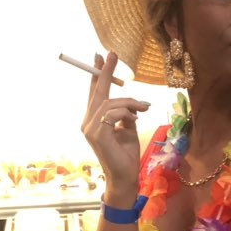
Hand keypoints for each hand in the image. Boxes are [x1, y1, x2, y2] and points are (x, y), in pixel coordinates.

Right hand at [81, 52, 149, 201]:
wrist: (125, 177)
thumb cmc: (126, 155)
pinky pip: (113, 112)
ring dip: (130, 102)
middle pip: (96, 91)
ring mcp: (89, 128)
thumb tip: (132, 104)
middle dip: (105, 71)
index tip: (101, 57)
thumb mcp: (128, 129)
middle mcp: (87, 122)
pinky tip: (136, 117)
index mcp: (93, 120)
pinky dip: (127, 112)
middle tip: (112, 53)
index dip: (98, 75)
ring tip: (143, 108)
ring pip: (109, 102)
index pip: (94, 94)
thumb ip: (126, 115)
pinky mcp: (96, 134)